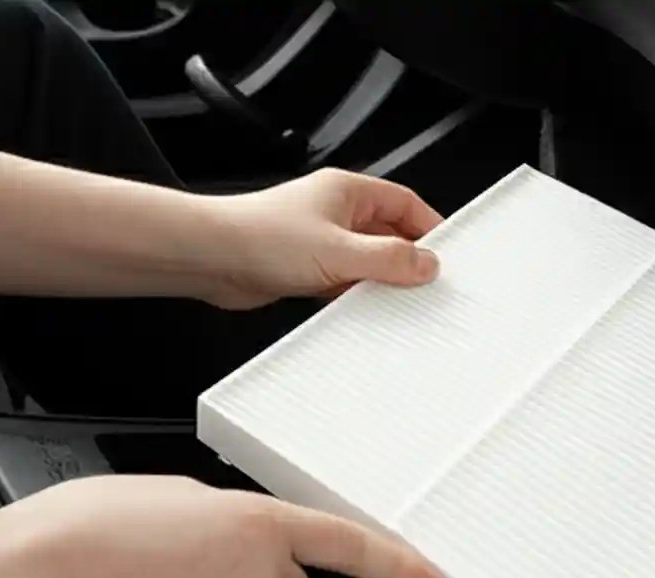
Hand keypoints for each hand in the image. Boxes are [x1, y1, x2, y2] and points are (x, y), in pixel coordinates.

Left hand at [197, 168, 444, 308]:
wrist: (209, 258)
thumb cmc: (259, 236)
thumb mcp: (339, 251)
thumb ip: (388, 259)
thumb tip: (426, 263)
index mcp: (347, 191)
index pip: (405, 203)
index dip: (429, 226)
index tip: (445, 253)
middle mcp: (335, 212)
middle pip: (388, 235)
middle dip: (404, 260)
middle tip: (422, 283)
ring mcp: (320, 241)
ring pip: (365, 262)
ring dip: (376, 281)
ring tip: (387, 299)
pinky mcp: (305, 268)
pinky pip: (343, 282)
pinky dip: (352, 296)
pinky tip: (356, 309)